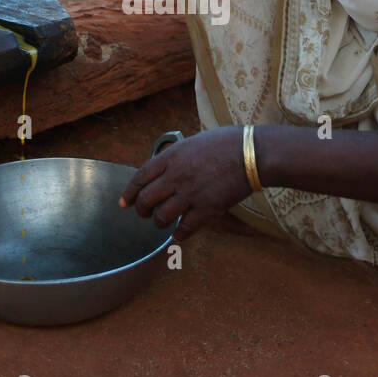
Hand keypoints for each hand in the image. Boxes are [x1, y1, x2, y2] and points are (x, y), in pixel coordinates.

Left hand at [119, 126, 251, 240]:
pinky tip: (178, 234)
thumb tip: (164, 169)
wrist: (252, 153)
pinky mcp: (207, 209)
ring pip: (162, 217)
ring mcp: (191, 194)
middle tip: (145, 213)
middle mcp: (176, 176)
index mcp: (172, 157)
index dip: (129, 193)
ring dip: (159, 223)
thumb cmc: (227, 143)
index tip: (124, 203)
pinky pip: (185, 228)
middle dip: (142, 210)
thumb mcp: (194, 142)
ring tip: (163, 223)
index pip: (140, 177)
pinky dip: (179, 234)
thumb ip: (176, 157)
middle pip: (146, 200)